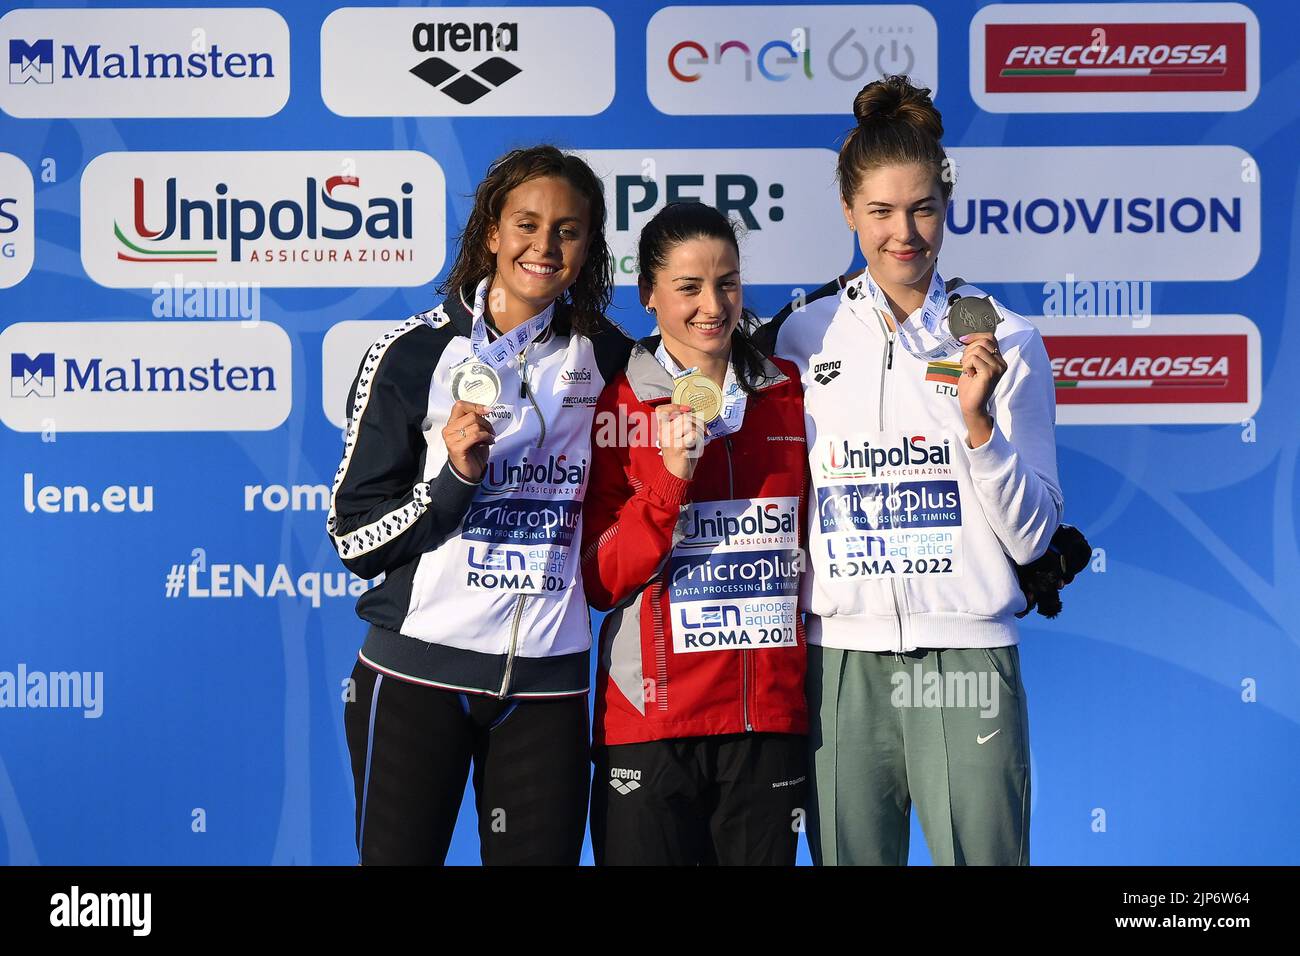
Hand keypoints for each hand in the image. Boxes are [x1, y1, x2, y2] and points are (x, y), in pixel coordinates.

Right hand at [442, 401, 494, 481]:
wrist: (468, 473)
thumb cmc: (472, 453)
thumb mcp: (473, 433)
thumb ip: (475, 421)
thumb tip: (486, 410)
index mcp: (451, 424)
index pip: (460, 405)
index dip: (475, 406)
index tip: (488, 410)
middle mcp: (448, 430)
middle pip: (471, 415)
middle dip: (486, 422)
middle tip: (491, 431)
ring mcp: (451, 439)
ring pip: (475, 426)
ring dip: (487, 432)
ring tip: (490, 438)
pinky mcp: (456, 448)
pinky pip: (475, 436)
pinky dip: (486, 438)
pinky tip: (488, 442)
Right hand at [655, 404, 705, 480]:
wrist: (675, 476)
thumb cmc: (678, 457)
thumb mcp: (675, 439)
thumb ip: (680, 426)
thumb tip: (693, 415)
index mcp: (661, 430)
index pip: (662, 410)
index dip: (675, 406)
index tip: (687, 410)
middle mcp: (663, 433)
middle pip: (683, 416)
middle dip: (698, 421)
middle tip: (704, 430)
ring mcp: (670, 440)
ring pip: (689, 423)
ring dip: (700, 430)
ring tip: (701, 439)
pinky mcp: (679, 447)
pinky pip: (694, 434)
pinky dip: (700, 439)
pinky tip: (698, 446)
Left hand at [956, 332, 1006, 447]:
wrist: (971, 405)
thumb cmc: (970, 386)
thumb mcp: (972, 364)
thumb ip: (974, 352)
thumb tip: (966, 338)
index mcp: (998, 359)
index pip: (990, 337)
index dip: (975, 336)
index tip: (962, 340)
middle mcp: (1001, 362)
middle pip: (983, 341)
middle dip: (968, 350)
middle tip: (965, 364)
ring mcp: (997, 367)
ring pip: (977, 349)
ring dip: (966, 359)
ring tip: (968, 370)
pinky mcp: (991, 372)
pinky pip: (974, 359)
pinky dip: (967, 365)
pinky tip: (969, 374)